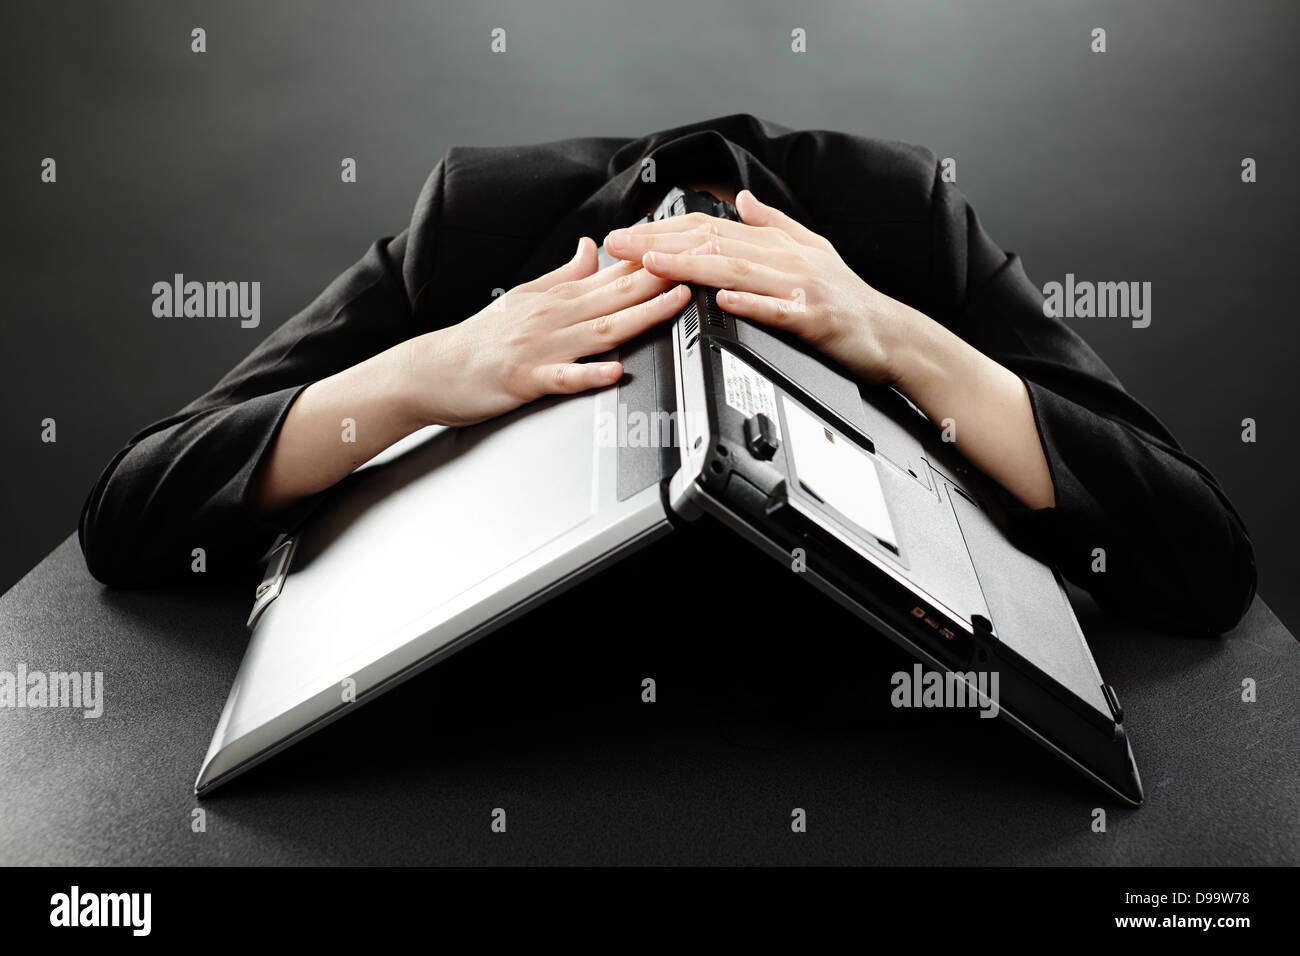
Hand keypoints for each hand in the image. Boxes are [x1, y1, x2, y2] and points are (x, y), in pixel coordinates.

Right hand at [401, 237, 689, 426]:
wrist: (434, 370)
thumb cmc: (481, 338)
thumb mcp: (525, 295)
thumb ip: (565, 274)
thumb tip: (595, 247)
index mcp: (559, 298)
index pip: (616, 274)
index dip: (656, 261)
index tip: (692, 249)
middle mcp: (555, 317)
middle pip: (618, 295)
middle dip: (662, 280)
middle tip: (700, 265)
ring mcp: (543, 348)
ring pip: (601, 330)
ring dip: (641, 316)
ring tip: (674, 304)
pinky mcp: (526, 379)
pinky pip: (564, 377)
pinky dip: (589, 373)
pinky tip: (613, 370)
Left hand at [602, 190, 915, 385]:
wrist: (892, 337)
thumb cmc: (849, 300)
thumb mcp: (812, 250)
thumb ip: (773, 223)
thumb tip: (741, 200)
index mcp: (777, 244)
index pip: (708, 228)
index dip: (662, 228)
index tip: (625, 235)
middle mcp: (785, 258)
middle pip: (713, 243)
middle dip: (660, 242)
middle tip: (619, 246)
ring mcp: (800, 286)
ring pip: (737, 269)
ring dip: (691, 264)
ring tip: (653, 264)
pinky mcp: (814, 318)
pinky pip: (777, 309)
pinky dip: (748, 302)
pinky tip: (720, 299)